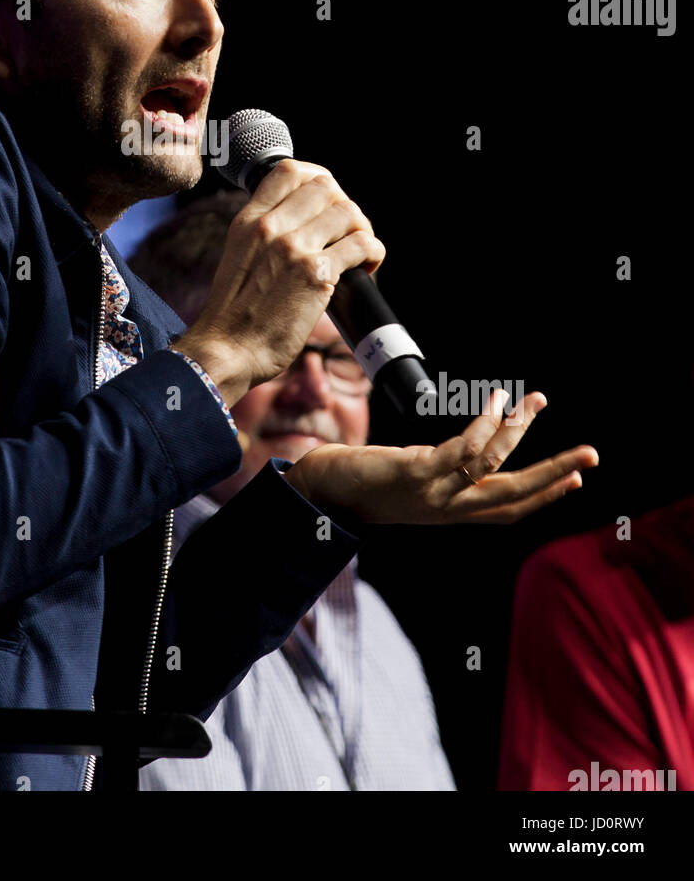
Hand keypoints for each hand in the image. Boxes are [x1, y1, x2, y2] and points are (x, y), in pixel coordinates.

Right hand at [174, 159, 383, 406]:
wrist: (226, 349)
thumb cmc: (233, 313)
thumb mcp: (238, 255)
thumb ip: (263, 234)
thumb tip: (300, 224)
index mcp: (248, 220)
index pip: (289, 170)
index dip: (316, 179)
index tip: (326, 201)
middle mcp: (271, 227)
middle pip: (325, 186)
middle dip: (343, 205)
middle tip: (346, 232)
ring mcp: (293, 249)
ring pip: (348, 211)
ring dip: (361, 229)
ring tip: (358, 253)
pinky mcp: (316, 275)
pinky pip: (362, 244)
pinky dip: (372, 253)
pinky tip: (367, 268)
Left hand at [285, 389, 598, 524]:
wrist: (322, 491)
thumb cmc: (365, 480)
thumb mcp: (412, 481)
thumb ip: (442, 472)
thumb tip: (467, 453)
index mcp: (451, 512)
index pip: (509, 510)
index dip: (544, 496)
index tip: (575, 479)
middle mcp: (448, 508)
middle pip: (515, 495)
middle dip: (556, 473)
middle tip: (591, 455)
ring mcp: (434, 493)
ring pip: (494, 465)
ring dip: (520, 431)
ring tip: (536, 400)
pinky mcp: (417, 472)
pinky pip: (463, 450)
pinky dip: (486, 425)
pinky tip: (497, 402)